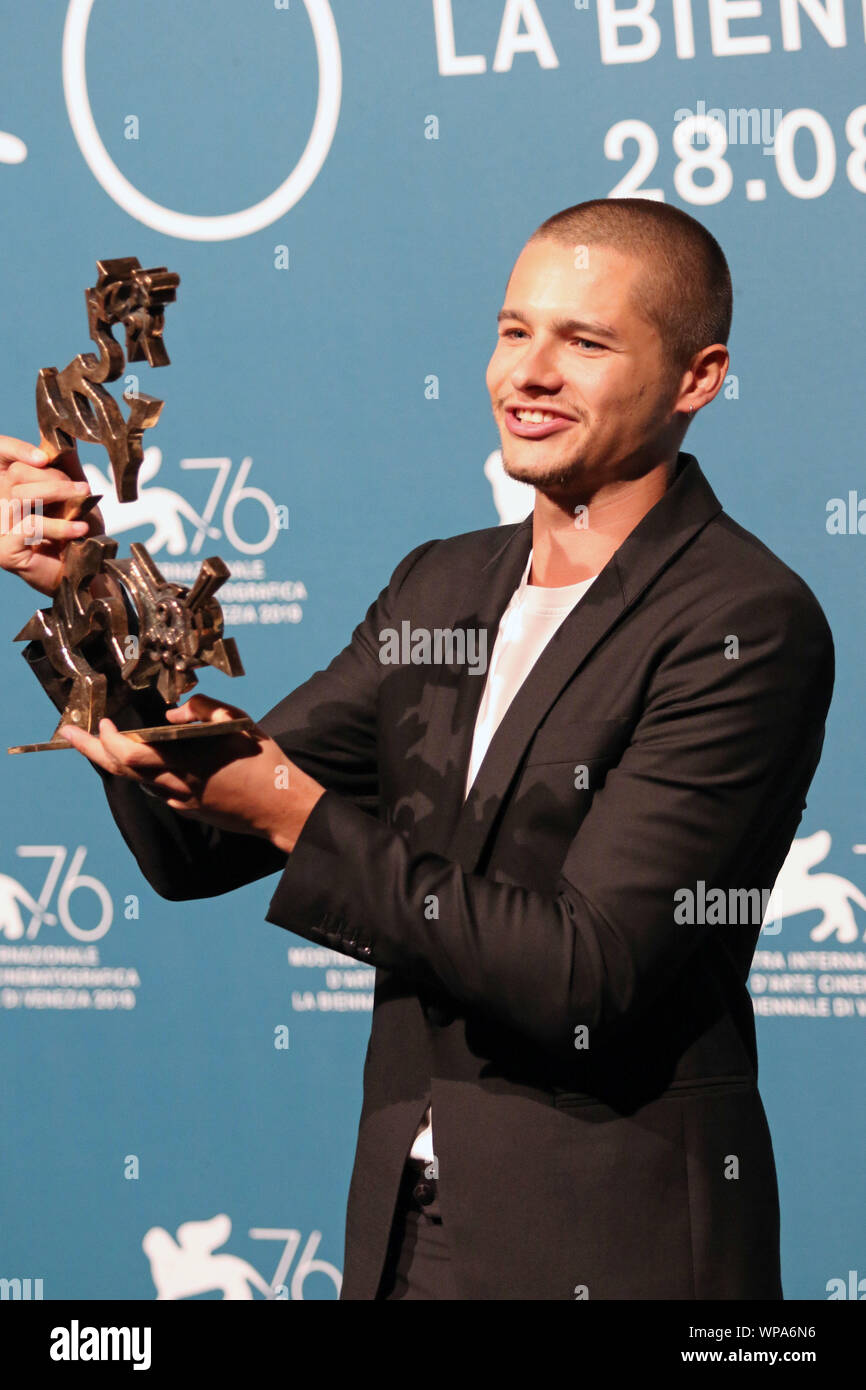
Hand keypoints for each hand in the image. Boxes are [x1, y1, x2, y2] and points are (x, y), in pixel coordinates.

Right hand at [0, 435, 104, 594]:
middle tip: (81, 491)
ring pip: (21, 496)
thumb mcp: (74, 493)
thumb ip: (65, 465)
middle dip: (52, 480)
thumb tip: (64, 434)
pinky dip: (58, 525)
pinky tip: (80, 530)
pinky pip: (30, 526)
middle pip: (16, 473)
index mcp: (9, 485)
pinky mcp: (5, 551)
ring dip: (58, 496)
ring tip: (84, 505)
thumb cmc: (78, 531)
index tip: (43, 458)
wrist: (87, 571)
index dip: (15, 449)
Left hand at [56, 693, 325, 852]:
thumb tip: (175, 712)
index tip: (101, 720)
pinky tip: (140, 760)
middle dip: (91, 750)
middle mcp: (175, 784)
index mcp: (185, 762)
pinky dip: (140, 772)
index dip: (107, 738)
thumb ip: (205, 710)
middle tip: (69, 734)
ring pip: (135, 780)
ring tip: (98, 743)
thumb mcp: (241, 722)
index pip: (128, 753)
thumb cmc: (264, 761)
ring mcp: (180, 800)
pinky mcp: (189, 808)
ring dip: (114, 761)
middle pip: (119, 769)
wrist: (282, 807)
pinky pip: (155, 788)